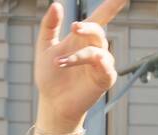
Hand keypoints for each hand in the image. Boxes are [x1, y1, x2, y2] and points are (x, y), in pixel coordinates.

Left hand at [34, 1, 124, 130]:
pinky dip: (88, 64)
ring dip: (78, 55)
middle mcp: (95, 47)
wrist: (52, 103)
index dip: (112, 4)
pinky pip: (104, 66)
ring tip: (59, 63)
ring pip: (97, 50)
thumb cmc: (50, 76)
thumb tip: (56, 4)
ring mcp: (102, 63)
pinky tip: (69, 66)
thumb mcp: (45, 48)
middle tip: (73, 27)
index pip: (101, 16)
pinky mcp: (105, 78)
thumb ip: (49, 26)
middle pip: (98, 31)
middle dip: (88, 28)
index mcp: (83, 38)